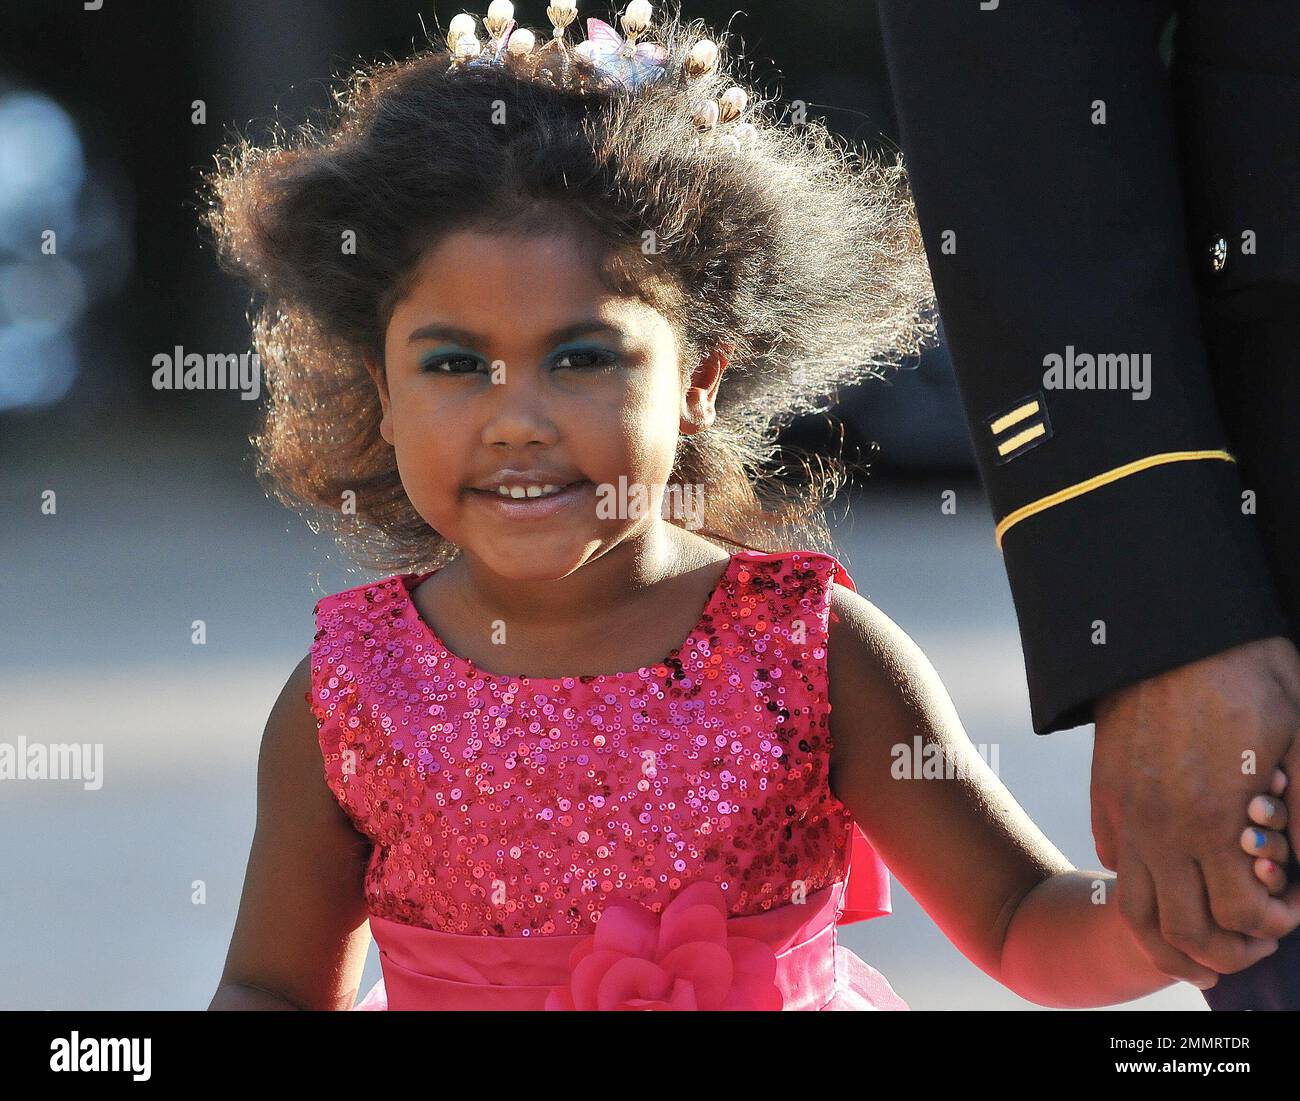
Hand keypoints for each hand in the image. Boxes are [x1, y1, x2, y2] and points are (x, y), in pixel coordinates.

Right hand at [1092, 637, 1299, 988]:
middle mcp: (1160, 827)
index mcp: (1212, 817)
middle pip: (1184, 931)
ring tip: (1207, 935)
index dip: (1275, 924)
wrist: (1165, 632)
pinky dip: (1144, 888)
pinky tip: (1176, 873)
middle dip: (1228, 951)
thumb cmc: (1244, 674)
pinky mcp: (1105, 797)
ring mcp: (1126, 815)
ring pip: (1137, 913)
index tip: (1290, 902)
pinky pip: (1115, 864)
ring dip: (1173, 941)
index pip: (1240, 914)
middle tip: (1255, 934)